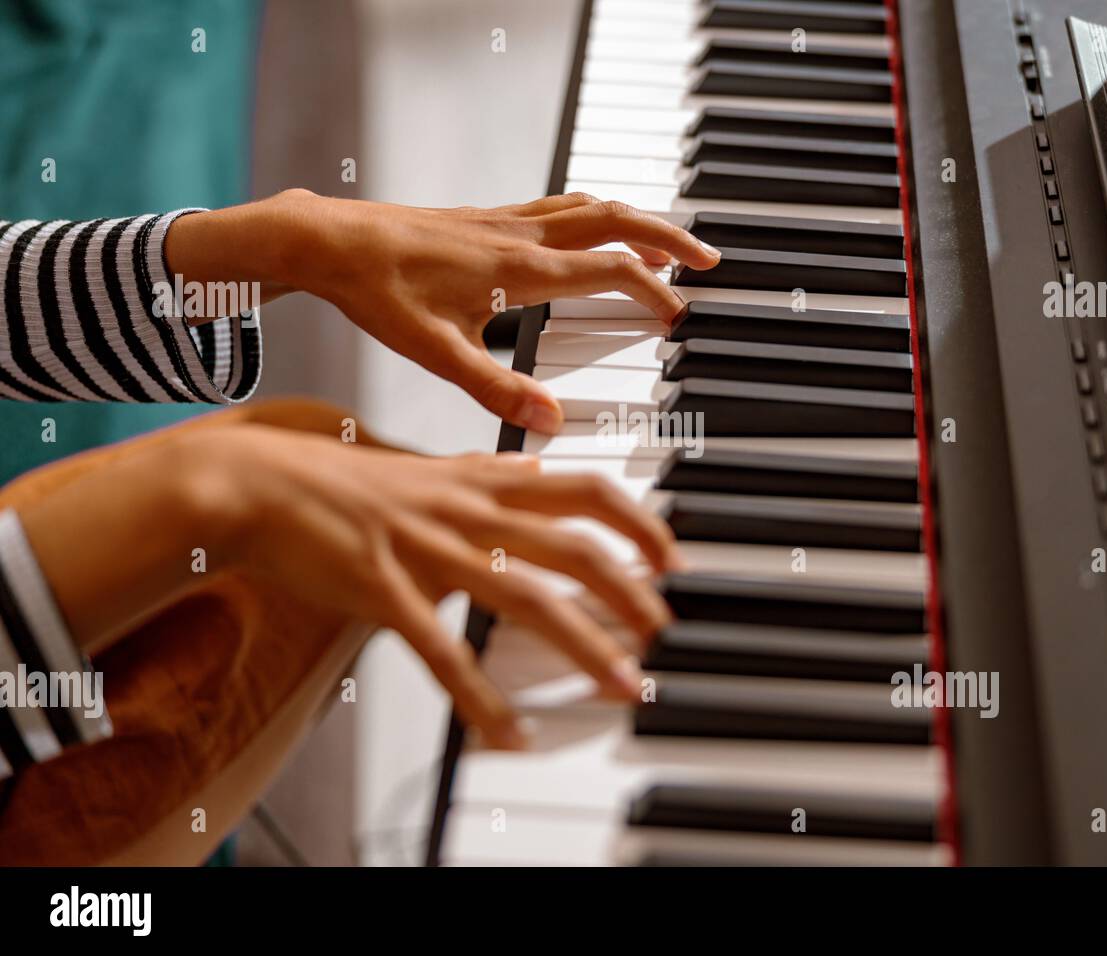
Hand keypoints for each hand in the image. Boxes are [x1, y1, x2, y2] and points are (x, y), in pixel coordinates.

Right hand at [20, 422, 681, 748]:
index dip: (637, 522)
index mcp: (480, 482)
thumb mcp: (427, 467)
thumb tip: (534, 471)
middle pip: (572, 547)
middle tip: (664, 633)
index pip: (583, 488)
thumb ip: (486, 473)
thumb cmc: (341, 481)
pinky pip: (442, 651)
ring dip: (584, 646)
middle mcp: (466, 511)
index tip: (671, 558)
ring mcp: (427, 548)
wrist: (257, 483)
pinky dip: (480, 698)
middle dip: (630, 592)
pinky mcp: (383, 588)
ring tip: (624, 685)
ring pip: (526, 597)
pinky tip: (510, 735)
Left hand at [165, 190, 720, 432]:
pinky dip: (597, 216)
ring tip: (666, 247)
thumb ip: (498, 391)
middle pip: (616, 220)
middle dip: (668, 238)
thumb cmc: (377, 293)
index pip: (608, 272)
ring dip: (637, 222)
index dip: (651, 293)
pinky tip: (595, 233)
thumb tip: (550, 424)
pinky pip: (561, 206)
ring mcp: (506, 220)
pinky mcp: (488, 218)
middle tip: (707, 260)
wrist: (327, 241)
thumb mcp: (438, 354)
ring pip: (591, 206)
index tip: (676, 318)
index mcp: (518, 270)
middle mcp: (520, 236)